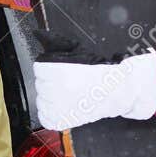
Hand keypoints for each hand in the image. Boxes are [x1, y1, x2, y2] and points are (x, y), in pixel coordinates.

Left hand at [31, 46, 155, 130]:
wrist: (116, 92)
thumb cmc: (100, 74)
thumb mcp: (79, 56)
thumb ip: (57, 47)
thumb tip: (39, 34)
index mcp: (60, 73)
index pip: (39, 69)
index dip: (49, 68)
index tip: (59, 71)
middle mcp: (57, 92)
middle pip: (40, 84)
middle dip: (51, 82)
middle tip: (68, 83)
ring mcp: (58, 109)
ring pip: (41, 100)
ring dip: (50, 97)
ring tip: (68, 95)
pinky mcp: (60, 122)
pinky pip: (44, 116)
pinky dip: (52, 113)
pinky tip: (63, 107)